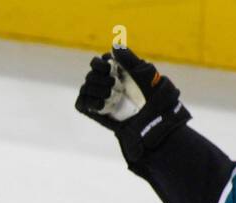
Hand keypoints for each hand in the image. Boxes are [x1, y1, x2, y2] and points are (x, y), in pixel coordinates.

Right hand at [75, 47, 189, 156]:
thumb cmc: (154, 98)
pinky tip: (102, 105)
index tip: (109, 68)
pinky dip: (87, 101)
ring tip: (110, 96)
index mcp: (118, 72)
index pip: (99, 62)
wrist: (153, 124)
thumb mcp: (145, 74)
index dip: (101, 64)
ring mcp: (101, 98)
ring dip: (95, 89)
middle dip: (99, 78)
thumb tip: (114, 45)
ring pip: (85, 87)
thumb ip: (129, 59)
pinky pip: (81, 103)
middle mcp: (108, 84)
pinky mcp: (95, 112)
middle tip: (114, 86)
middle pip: (91, 74)